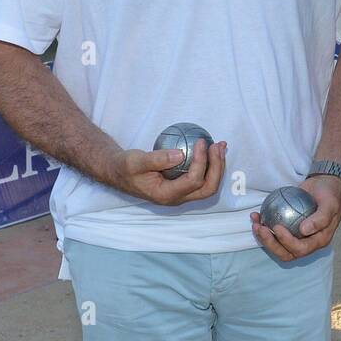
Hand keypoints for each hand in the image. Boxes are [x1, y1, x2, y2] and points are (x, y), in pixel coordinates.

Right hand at [107, 137, 227, 205]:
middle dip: (217, 167)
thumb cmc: (126, 167)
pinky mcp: (183, 186)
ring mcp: (182, 194)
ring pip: (208, 185)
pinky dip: (211, 165)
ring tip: (220, 145)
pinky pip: (203, 179)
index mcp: (166, 195)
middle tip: (217, 145)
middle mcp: (177, 198)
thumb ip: (157, 159)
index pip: (193, 181)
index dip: (201, 161)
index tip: (200, 141)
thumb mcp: (136, 161)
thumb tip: (180, 154)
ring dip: (218, 166)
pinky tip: (212, 149)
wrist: (120, 172)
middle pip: (207, 188)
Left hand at [251, 173, 340, 261]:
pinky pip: (273, 232)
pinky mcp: (287, 228)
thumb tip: (304, 231)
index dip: (287, 242)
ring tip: (255, 224)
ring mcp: (296, 237)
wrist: (326, 184)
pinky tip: (256, 215)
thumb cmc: (330, 194)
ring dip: (263, 238)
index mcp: (318, 241)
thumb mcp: (330, 204)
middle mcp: (307, 242)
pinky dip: (263, 225)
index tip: (277, 227)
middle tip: (261, 228)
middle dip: (271, 244)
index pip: (301, 249)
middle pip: (286, 253)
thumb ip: (321, 218)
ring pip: (277, 246)